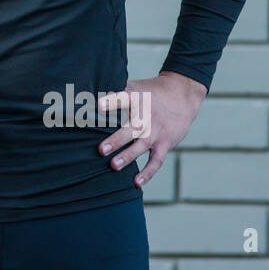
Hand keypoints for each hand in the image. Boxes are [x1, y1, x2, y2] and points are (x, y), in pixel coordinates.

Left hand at [95, 70, 207, 187]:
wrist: (182, 96)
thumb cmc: (150, 93)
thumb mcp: (135, 87)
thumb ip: (114, 91)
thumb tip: (86, 93)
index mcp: (138, 99)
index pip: (125, 98)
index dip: (112, 101)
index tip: (99, 105)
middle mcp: (147, 116)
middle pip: (132, 128)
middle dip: (117, 140)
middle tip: (100, 150)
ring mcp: (157, 131)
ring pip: (142, 145)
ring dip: (128, 156)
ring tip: (113, 165)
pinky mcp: (164, 144)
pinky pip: (156, 160)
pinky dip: (147, 172)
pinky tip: (136, 182)